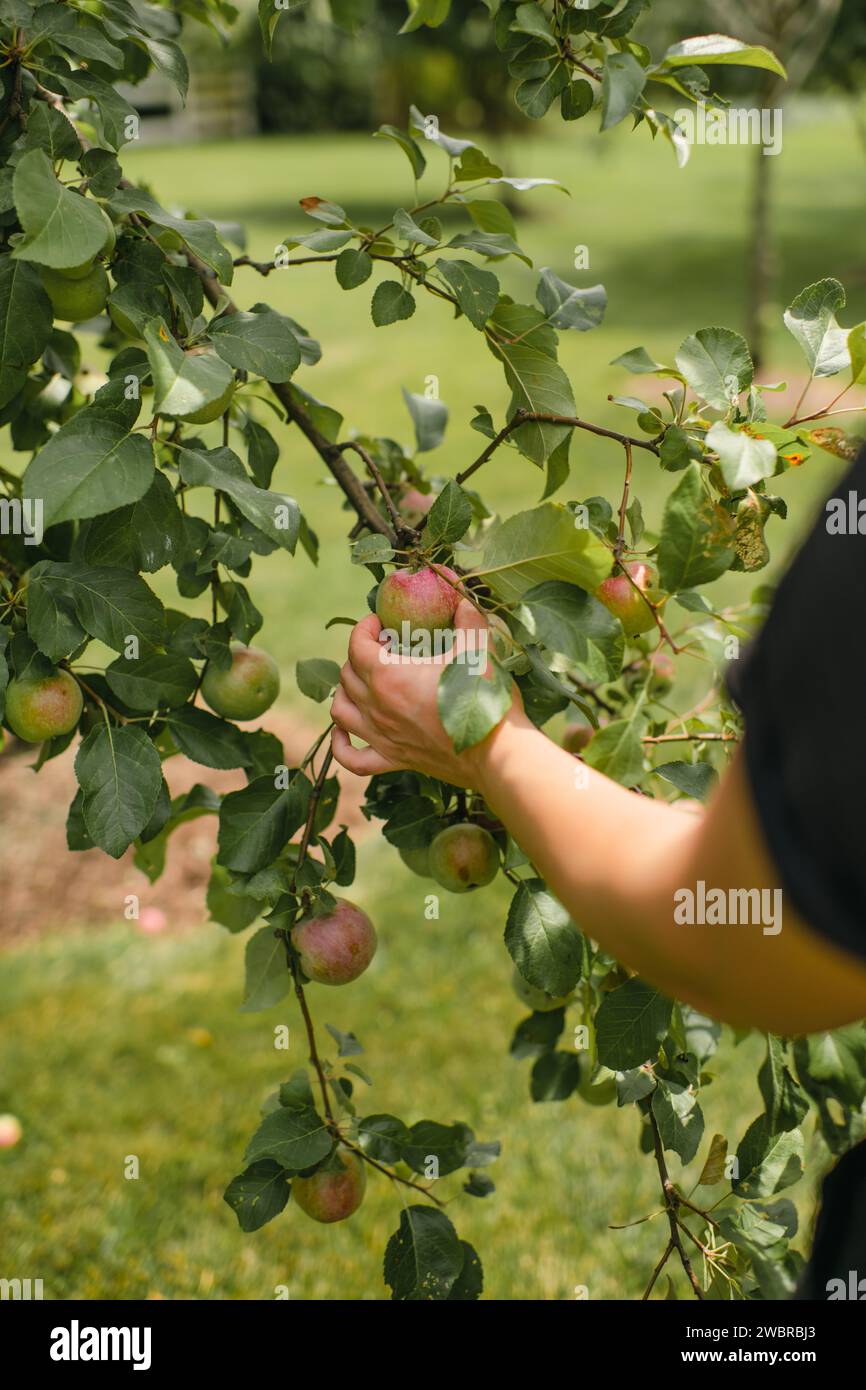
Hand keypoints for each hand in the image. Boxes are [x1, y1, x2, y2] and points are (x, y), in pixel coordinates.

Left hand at [330, 598, 526, 786]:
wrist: (497, 752)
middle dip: (359, 656)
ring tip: (362, 682)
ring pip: (341, 712)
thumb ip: (467, 617)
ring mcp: (382, 737)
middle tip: (384, 648)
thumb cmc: (486, 697)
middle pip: (347, 675)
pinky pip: (352, 757)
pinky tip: (343, 732)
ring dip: (345, 692)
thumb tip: (462, 593)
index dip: (364, 628)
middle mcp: (377, 706)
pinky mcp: (394, 760)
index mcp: (389, 675)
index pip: (357, 645)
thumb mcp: (479, 647)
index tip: (381, 622)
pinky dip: (340, 744)